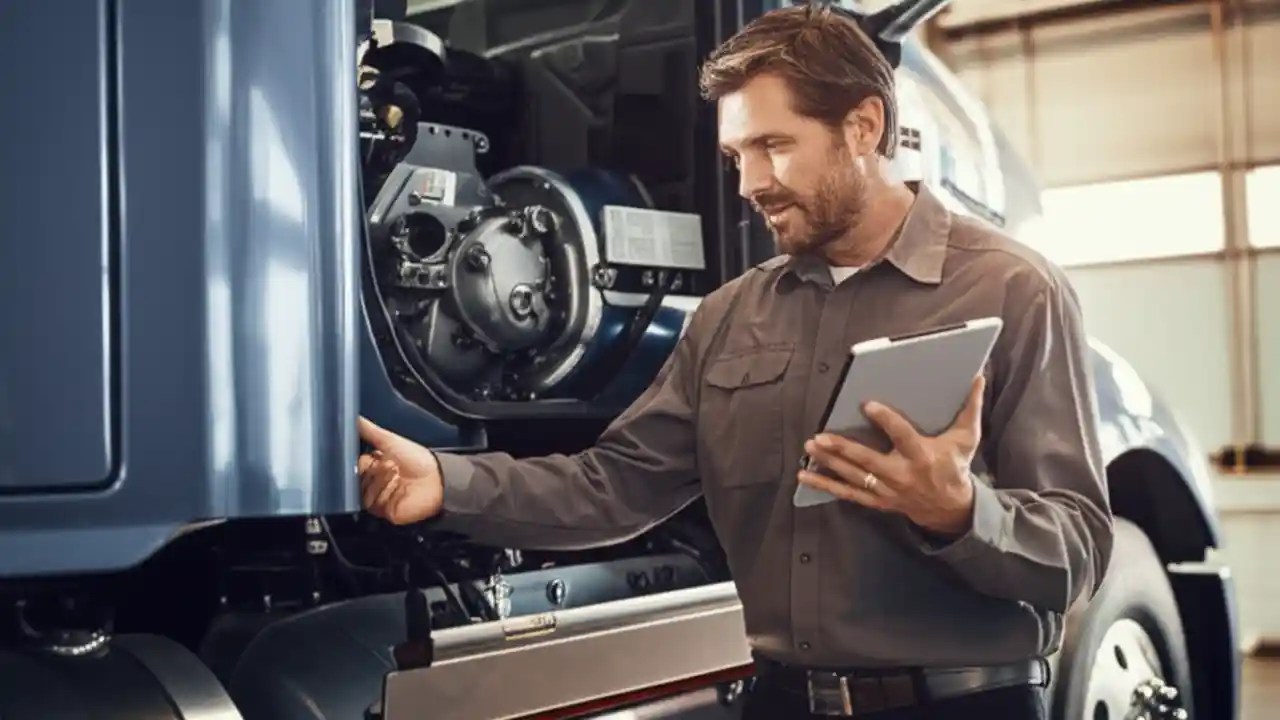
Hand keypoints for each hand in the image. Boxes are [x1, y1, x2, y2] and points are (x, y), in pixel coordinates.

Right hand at [356, 416, 443, 524]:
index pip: (357, 465)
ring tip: (393, 470)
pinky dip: (382, 492)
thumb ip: (370, 431)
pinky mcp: (386, 512)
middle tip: (381, 462)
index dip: (357, 460)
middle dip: (368, 470)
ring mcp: (380, 498)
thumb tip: (353, 417)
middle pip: (357, 479)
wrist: (436, 476)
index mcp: (376, 466)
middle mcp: (376, 483)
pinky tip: (394, 484)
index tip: (359, 454)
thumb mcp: (390, 440)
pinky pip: (373, 504)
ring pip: (363, 491)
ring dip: (377, 479)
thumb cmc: (416, 458)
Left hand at [797, 374, 985, 537]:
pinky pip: (848, 494)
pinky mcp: (877, 501)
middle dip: (842, 449)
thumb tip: (978, 377)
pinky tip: (805, 475)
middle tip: (819, 436)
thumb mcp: (967, 438)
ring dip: (829, 463)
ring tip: (809, 447)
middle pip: (867, 461)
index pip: (902, 435)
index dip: (885, 420)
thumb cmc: (956, 467)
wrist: (952, 509)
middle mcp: (901, 475)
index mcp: (922, 456)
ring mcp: (887, 490)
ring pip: (853, 476)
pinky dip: (825, 485)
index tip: (867, 404)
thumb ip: (971, 407)